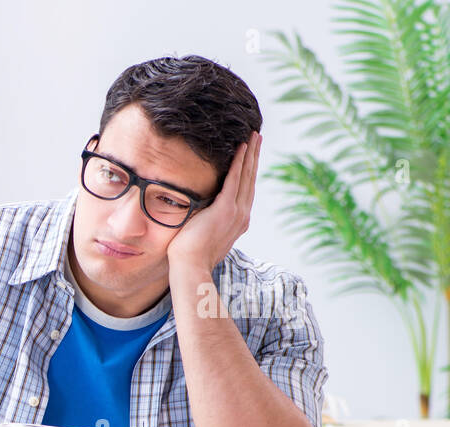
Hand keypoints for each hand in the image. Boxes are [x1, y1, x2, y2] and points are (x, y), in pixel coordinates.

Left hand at [167, 131, 260, 274]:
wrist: (191, 268)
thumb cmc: (191, 256)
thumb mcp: (204, 234)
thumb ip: (208, 221)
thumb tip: (200, 213)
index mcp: (238, 221)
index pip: (245, 189)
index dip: (249, 170)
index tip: (252, 153)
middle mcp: (242, 215)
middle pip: (250, 178)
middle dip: (254, 156)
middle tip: (258, 137)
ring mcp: (236, 212)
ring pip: (246, 176)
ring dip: (250, 154)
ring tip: (254, 136)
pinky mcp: (225, 209)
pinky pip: (233, 180)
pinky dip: (238, 163)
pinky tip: (241, 148)